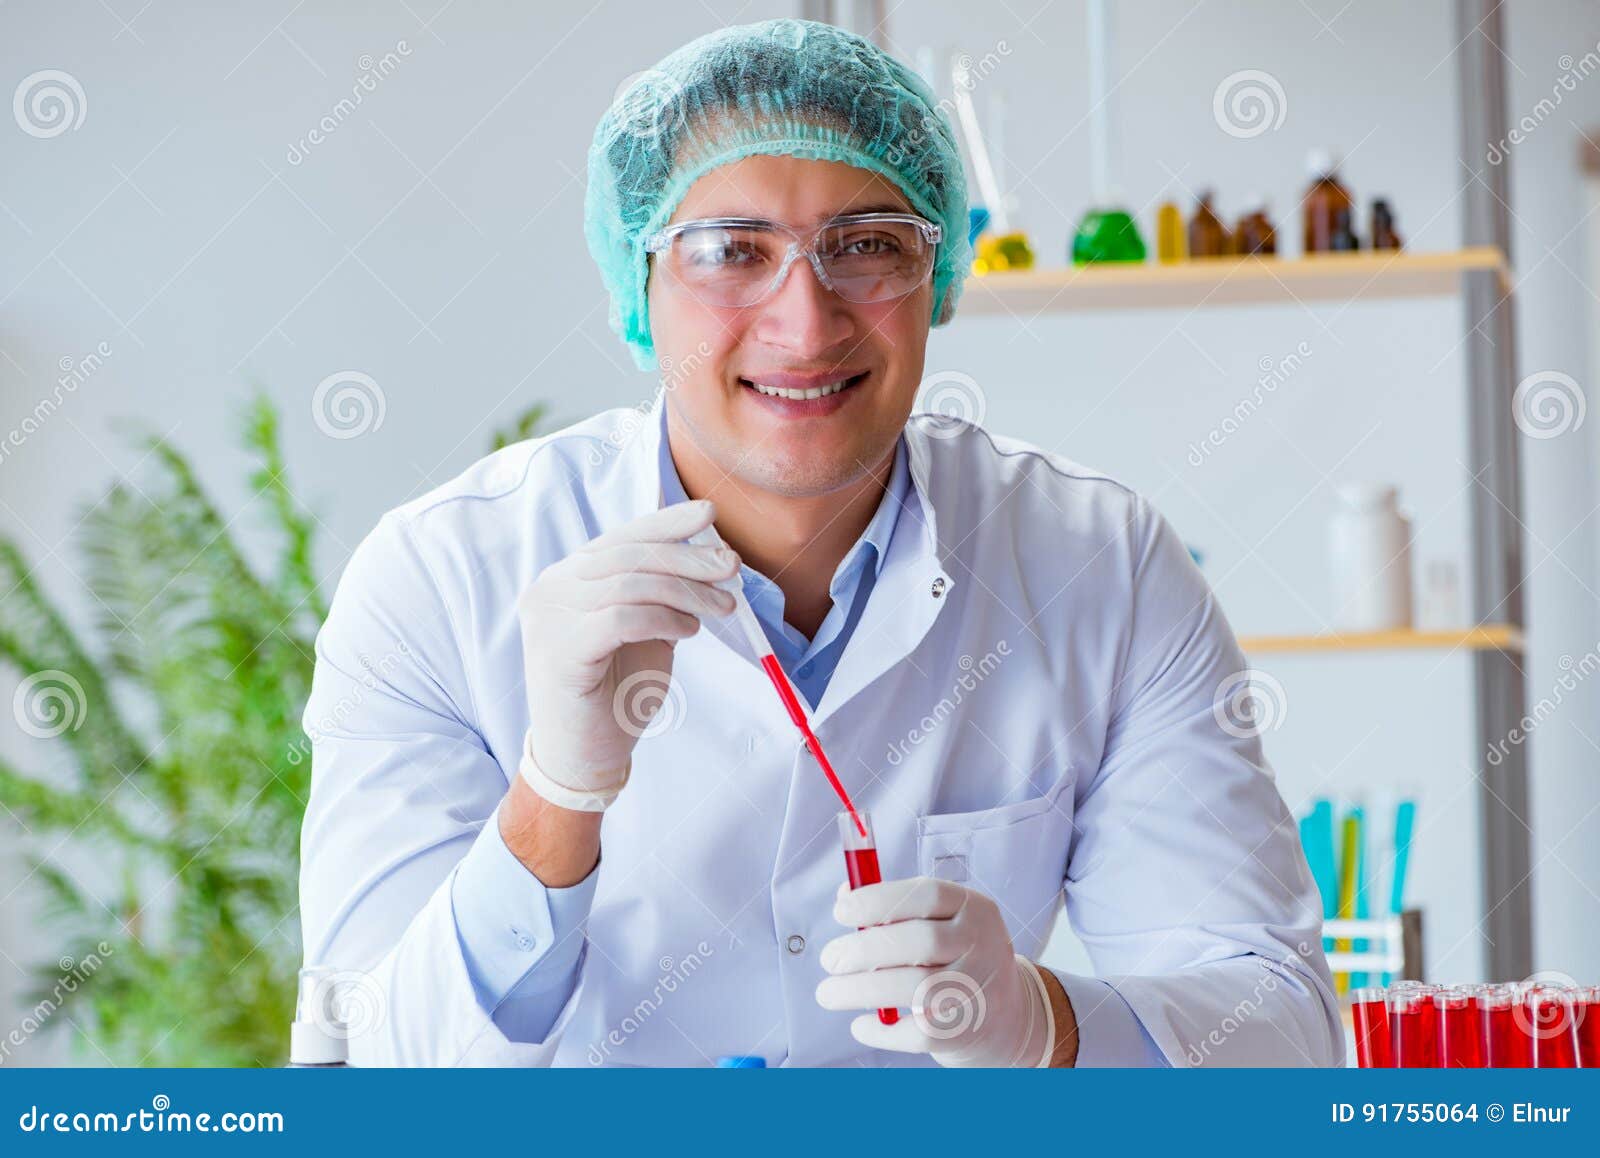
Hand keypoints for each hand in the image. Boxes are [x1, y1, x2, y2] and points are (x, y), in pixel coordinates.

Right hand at [515, 499, 738, 809]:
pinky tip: (689, 631)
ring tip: (720, 608)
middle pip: (630, 555)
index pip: (621, 537)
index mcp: (568, 576)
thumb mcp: (645, 629)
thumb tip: (709, 553)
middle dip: (689, 557)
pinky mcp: (559, 650)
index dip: (666, 522)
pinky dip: (664, 618)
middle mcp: (551, 588)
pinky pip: (622, 618)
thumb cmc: (615, 692)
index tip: (709, 514)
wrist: (585, 755)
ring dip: (687, 592)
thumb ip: (660, 591)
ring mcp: (549, 618)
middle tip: (732, 567)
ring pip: (630, 583)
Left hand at [815, 877, 1053, 1066]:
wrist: (1008, 1016)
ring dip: (863, 990)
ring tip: (828, 993)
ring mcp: (978, 990)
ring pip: (918, 988)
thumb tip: (845, 895)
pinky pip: (919, 1033)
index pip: (928, 894)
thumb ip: (895, 907)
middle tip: (829, 959)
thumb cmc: (956, 958)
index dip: (879, 900)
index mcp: (973, 908)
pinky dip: (882, 1032)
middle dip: (864, 950)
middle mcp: (982, 945)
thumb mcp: (941, 922)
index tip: (840, 911)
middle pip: (921, 942)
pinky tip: (860, 1025)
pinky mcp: (968, 1031)